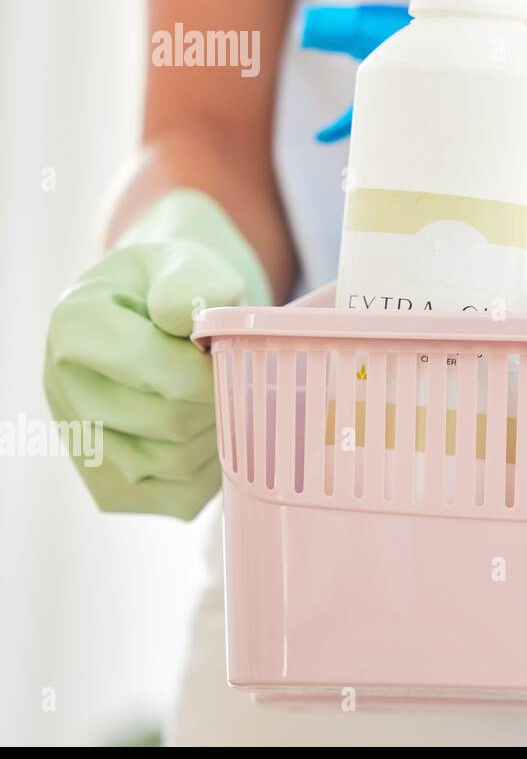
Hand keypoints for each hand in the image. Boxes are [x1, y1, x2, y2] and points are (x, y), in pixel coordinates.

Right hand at [43, 190, 269, 519]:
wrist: (146, 313)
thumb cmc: (173, 286)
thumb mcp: (185, 263)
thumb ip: (193, 282)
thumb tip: (184, 320)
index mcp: (77, 327)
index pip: (172, 378)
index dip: (220, 370)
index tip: (229, 350)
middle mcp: (64, 390)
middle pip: (175, 423)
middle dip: (221, 398)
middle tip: (230, 371)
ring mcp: (81, 444)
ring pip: (178, 464)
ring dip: (220, 432)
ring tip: (218, 394)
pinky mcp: (107, 486)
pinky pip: (180, 495)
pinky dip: (212, 466)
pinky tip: (208, 426)